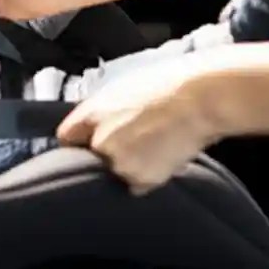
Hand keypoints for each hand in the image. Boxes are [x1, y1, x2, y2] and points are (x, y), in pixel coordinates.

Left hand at [57, 59, 221, 195]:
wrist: (201, 98)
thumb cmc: (168, 85)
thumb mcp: (122, 88)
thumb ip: (99, 112)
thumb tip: (86, 130)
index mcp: (91, 115)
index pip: (67, 138)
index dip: (80, 139)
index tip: (87, 141)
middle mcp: (100, 143)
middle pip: (92, 158)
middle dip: (105, 152)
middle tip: (133, 136)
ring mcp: (121, 164)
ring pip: (115, 172)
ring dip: (128, 165)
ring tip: (154, 142)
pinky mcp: (142, 180)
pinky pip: (136, 184)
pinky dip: (147, 174)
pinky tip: (163, 154)